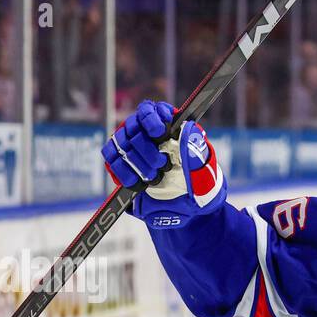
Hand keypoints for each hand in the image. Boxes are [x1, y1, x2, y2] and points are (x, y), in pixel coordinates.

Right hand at [103, 100, 225, 228]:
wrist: (185, 206)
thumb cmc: (197, 184)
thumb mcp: (204, 171)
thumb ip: (196, 152)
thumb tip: (187, 130)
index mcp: (167, 125)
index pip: (149, 110)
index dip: (151, 119)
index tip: (160, 134)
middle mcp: (144, 132)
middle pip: (132, 128)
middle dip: (148, 150)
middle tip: (163, 165)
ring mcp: (129, 146)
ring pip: (120, 144)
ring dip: (138, 164)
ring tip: (154, 177)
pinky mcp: (119, 163)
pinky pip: (111, 161)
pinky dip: (124, 174)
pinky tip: (139, 184)